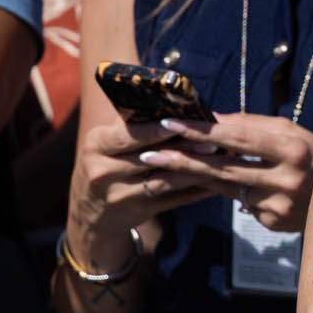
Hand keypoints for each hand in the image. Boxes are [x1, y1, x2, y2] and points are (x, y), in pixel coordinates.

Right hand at [68, 115, 221, 247]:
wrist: (92, 213)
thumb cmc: (106, 164)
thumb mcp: (106, 143)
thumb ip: (131, 123)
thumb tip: (169, 100)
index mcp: (96, 146)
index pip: (128, 135)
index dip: (154, 130)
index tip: (178, 122)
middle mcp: (103, 172)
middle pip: (151, 158)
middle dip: (185, 148)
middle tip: (213, 140)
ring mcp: (121, 195)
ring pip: (166, 181)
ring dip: (196, 170)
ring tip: (220, 157)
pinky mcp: (139, 211)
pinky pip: (174, 199)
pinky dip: (196, 190)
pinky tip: (216, 181)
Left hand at [131, 112, 312, 231]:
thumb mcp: (290, 132)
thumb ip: (251, 126)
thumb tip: (210, 118)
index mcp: (292, 148)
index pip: (237, 137)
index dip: (202, 130)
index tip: (171, 123)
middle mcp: (286, 179)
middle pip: (223, 168)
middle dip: (182, 160)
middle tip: (148, 155)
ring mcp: (278, 205)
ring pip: (225, 188)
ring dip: (192, 178)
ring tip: (159, 172)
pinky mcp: (272, 222)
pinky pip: (241, 203)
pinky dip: (231, 191)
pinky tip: (226, 185)